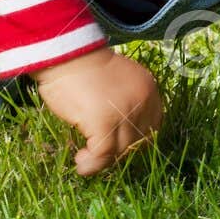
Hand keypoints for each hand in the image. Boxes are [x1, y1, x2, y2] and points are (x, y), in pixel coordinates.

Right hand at [34, 48, 164, 176]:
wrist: (66, 54)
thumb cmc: (84, 66)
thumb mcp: (117, 81)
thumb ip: (126, 101)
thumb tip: (120, 133)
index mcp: (149, 88)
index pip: (153, 124)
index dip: (136, 139)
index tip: (118, 143)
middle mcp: (143, 101)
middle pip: (138, 140)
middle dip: (118, 150)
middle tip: (97, 152)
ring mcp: (125, 112)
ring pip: (121, 150)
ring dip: (103, 160)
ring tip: (85, 159)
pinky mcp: (105, 123)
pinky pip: (103, 154)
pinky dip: (92, 164)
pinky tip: (81, 163)